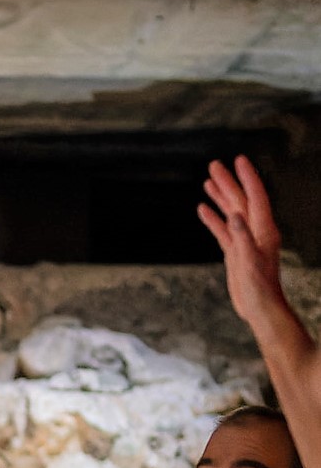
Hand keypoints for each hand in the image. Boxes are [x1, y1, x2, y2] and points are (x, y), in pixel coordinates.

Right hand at [200, 156, 289, 331]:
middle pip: (241, 200)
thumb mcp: (250, 262)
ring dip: (220, 196)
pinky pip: (222, 229)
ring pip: (231, 212)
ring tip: (208, 180)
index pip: (255, 197)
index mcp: (263, 230)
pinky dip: (213, 218)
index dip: (247, 178)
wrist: (260, 307)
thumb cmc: (259, 288)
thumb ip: (243, 238)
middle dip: (228, 182)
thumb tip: (235, 215)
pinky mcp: (235, 251)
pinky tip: (203, 209)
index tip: (238, 161)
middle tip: (215, 165)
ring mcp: (244, 240)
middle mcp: (255, 231)